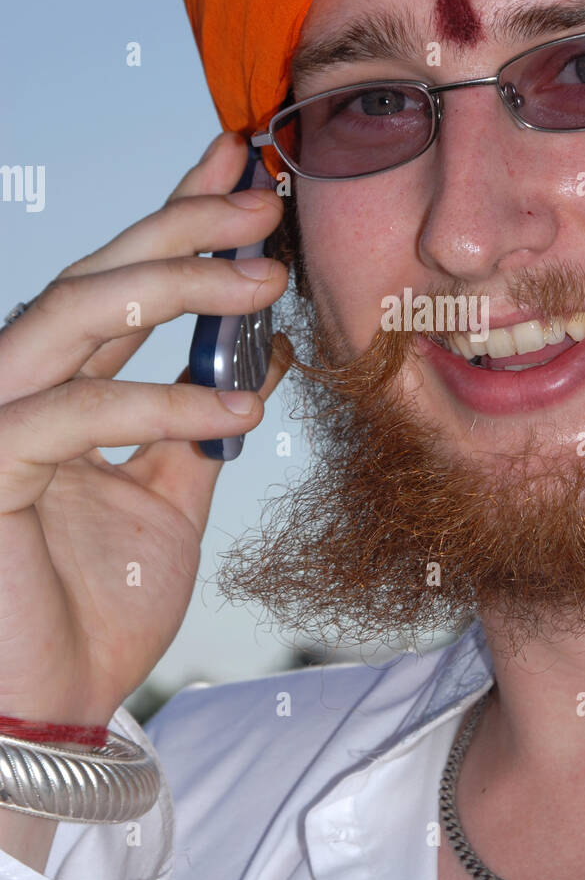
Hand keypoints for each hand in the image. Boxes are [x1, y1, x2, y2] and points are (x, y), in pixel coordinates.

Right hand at [0, 133, 288, 727]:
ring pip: (71, 315)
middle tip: (265, 204)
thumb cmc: (94, 609)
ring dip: (172, 285)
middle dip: (180, 226)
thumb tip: (263, 354)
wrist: (47, 714)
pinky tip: (241, 409)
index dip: (177, 216)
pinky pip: (75, 414)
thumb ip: (199, 427)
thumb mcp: (168, 505)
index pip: (123, 282)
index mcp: (65, 388)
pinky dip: (162, 402)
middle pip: (95, 275)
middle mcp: (21, 387)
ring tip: (264, 278)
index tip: (243, 165)